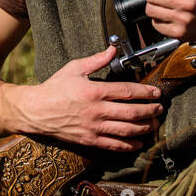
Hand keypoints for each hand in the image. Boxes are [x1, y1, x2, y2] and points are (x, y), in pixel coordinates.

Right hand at [14, 44, 163, 151]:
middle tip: (160, 109)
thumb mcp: (74, 68)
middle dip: (150, 111)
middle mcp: (96, 111)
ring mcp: (93, 128)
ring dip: (144, 128)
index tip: (156, 93)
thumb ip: (97, 60)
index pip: (127, 92)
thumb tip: (112, 49)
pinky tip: (139, 143)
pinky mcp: (89, 140)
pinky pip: (113, 145)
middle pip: (131, 113)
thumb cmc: (54, 88)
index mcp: (94, 91)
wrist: (36, 111)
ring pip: (126, 130)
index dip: (145, 93)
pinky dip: (129, 145)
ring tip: (154, 124)